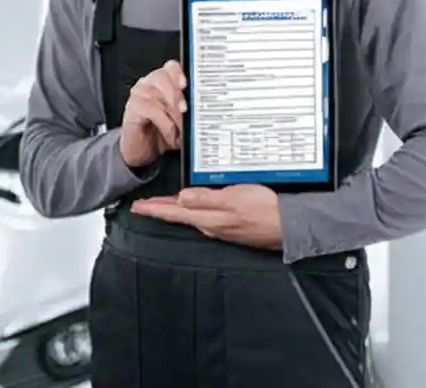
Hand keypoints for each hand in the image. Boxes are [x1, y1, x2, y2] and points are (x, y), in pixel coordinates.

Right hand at [119, 59, 186, 168]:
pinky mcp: (132, 108)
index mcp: (164, 82)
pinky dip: (165, 124)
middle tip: (186, 110)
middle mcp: (149, 84)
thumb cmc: (162, 132)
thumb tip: (203, 109)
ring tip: (180, 128)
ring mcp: (139, 94)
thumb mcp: (181, 120)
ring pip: (156, 93)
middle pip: (162, 76)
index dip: (179, 73)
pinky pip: (151, 110)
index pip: (171, 67)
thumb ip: (189, 109)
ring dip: (173, 113)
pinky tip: (170, 134)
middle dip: (177, 94)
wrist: (143, 151)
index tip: (187, 85)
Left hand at [130, 185, 283, 250]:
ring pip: (191, 217)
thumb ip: (206, 199)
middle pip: (178, 216)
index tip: (137, 207)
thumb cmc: (265, 211)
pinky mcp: (231, 225)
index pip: (174, 214)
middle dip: (160, 210)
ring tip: (162, 205)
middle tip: (143, 206)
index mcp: (208, 218)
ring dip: (175, 210)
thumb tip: (181, 198)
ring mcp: (221, 226)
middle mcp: (211, 225)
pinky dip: (193, 211)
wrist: (288, 225)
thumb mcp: (233, 199)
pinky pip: (204, 217)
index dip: (154, 210)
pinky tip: (194, 207)